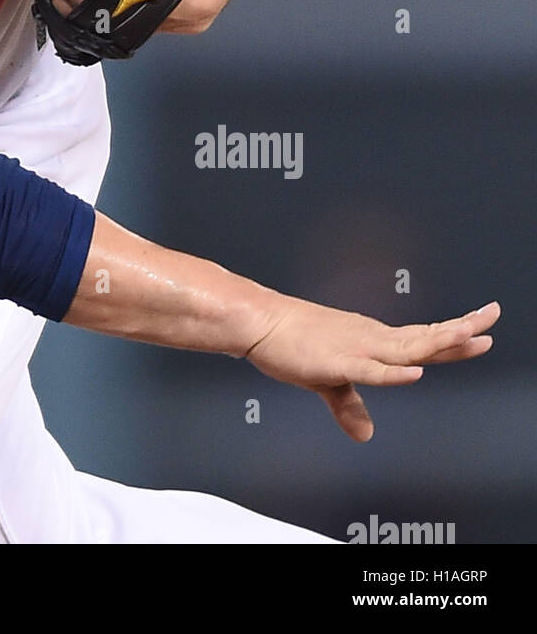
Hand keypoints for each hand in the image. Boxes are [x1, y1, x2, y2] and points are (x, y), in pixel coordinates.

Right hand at [243, 297, 500, 441]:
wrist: (259, 322)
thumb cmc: (291, 342)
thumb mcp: (326, 379)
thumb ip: (349, 405)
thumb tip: (364, 434)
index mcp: (372, 341)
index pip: (420, 339)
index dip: (452, 337)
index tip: (481, 330)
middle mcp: (371, 339)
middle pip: (423, 338)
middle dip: (460, 330)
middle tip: (491, 316)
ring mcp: (356, 349)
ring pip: (405, 349)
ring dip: (438, 343)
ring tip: (467, 336)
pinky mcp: (336, 362)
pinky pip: (370, 370)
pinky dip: (394, 374)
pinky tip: (415, 374)